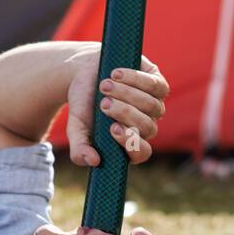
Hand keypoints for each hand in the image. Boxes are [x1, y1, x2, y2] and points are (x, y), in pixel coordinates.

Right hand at [66, 49, 169, 166]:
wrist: (84, 73)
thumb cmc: (83, 105)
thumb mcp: (76, 128)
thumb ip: (80, 149)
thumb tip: (94, 161)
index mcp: (129, 142)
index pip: (141, 152)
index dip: (131, 143)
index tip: (112, 129)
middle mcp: (145, 126)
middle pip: (147, 127)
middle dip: (124, 113)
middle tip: (103, 104)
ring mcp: (154, 105)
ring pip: (151, 105)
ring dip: (127, 94)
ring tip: (103, 86)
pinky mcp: (157, 83)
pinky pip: (155, 86)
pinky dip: (134, 79)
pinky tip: (116, 74)